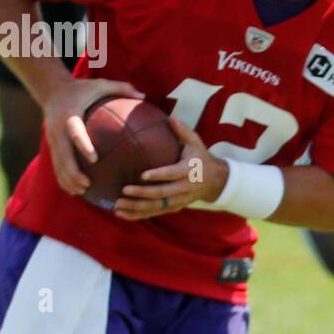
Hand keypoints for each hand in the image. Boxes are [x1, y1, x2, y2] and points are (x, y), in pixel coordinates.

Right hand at [41, 77, 144, 195]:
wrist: (52, 90)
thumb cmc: (83, 88)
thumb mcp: (101, 84)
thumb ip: (121, 88)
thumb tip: (144, 96)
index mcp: (70, 116)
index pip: (75, 133)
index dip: (83, 146)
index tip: (95, 159)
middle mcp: (58, 130)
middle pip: (63, 155)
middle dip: (72, 172)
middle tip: (87, 185)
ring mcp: (53, 139)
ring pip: (58, 164)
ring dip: (67, 179)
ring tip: (83, 192)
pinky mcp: (52, 145)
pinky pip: (56, 165)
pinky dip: (63, 178)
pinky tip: (75, 190)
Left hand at [114, 117, 228, 219]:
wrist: (215, 181)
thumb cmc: (200, 158)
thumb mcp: (196, 143)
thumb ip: (183, 131)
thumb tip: (170, 118)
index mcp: (189, 170)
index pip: (172, 174)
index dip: (158, 175)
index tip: (142, 175)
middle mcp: (185, 188)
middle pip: (162, 193)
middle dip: (143, 194)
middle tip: (124, 190)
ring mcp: (180, 200)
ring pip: (157, 207)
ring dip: (137, 208)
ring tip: (118, 206)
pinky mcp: (175, 207)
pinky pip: (155, 213)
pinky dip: (139, 215)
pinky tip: (122, 214)